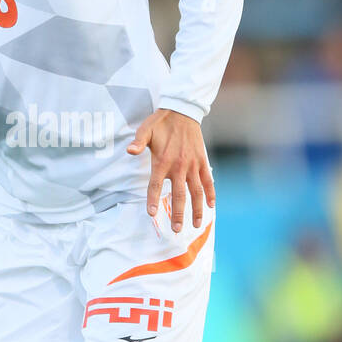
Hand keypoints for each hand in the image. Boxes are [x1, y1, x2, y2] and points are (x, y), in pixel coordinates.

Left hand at [127, 108, 213, 231]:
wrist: (182, 111)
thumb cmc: (161, 123)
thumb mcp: (146, 130)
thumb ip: (138, 142)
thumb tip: (129, 151)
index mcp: (162, 160)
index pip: (156, 185)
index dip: (153, 200)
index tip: (152, 214)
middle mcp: (178, 165)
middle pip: (178, 194)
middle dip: (177, 213)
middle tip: (176, 229)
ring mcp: (192, 165)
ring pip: (196, 191)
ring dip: (197, 209)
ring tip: (196, 224)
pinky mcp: (202, 161)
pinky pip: (208, 180)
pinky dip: (210, 193)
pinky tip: (211, 206)